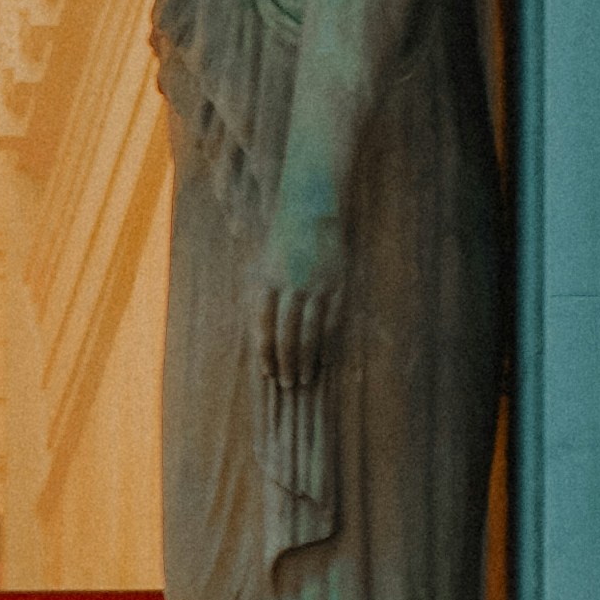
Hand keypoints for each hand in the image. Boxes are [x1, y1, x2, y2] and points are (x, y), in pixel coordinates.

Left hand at [250, 251, 343, 404]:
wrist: (309, 214)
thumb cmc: (281, 248)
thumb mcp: (263, 270)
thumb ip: (261, 303)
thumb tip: (262, 345)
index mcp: (268, 282)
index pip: (264, 326)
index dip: (266, 353)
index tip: (268, 373)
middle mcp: (292, 286)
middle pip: (288, 334)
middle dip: (287, 363)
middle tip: (287, 385)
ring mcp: (317, 287)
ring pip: (311, 332)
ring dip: (307, 360)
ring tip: (304, 379)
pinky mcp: (338, 286)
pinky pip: (333, 323)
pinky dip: (328, 345)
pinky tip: (325, 362)